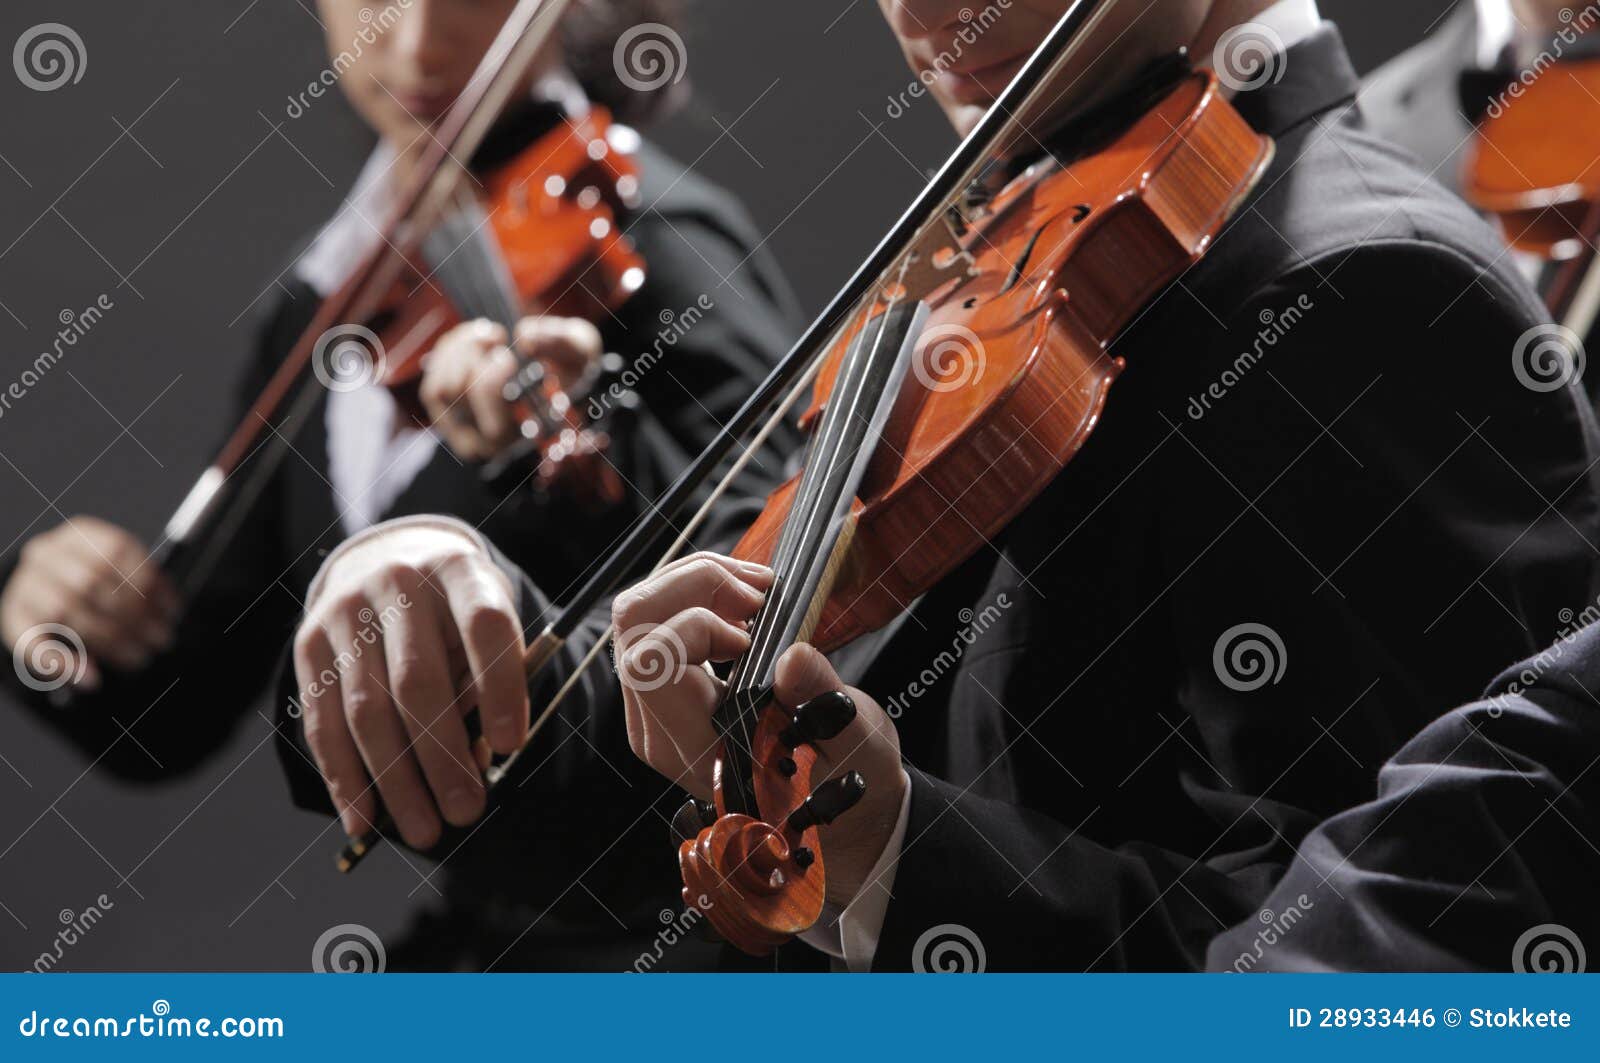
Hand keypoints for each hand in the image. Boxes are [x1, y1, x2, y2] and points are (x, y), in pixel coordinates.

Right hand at [0, 516, 177, 689]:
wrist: (45, 591)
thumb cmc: (94, 585)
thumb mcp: (121, 574)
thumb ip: (145, 585)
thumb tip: (170, 610)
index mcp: (79, 535)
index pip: (116, 548)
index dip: (148, 583)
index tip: (172, 612)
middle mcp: (46, 553)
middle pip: (89, 582)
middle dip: (132, 617)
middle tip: (161, 641)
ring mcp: (25, 584)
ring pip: (63, 609)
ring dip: (107, 640)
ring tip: (138, 657)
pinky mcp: (13, 617)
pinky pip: (33, 642)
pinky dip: (63, 662)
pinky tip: (90, 676)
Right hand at [292, 523, 528, 847]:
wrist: (388, 558)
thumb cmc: (456, 611)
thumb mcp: (484, 624)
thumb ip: (486, 682)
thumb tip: (476, 762)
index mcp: (459, 571)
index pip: (484, 626)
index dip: (500, 687)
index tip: (511, 745)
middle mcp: (398, 582)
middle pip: (417, 682)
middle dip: (443, 758)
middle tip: (467, 812)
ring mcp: (345, 612)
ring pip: (366, 710)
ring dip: (396, 781)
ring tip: (424, 830)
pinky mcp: (309, 643)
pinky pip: (323, 722)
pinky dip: (344, 779)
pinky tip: (364, 820)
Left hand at [419, 315, 601, 460]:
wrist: (558, 381)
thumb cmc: (572, 370)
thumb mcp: (583, 350)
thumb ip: (562, 341)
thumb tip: (525, 336)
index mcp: (529, 444)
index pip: (495, 430)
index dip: (491, 385)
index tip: (508, 355)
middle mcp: (492, 446)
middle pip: (458, 398)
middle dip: (472, 353)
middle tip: (497, 335)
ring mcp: (465, 431)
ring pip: (439, 389)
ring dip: (457, 349)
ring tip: (487, 333)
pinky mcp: (449, 414)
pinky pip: (432, 384)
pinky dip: (448, 352)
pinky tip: (472, 338)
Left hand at [612, 553, 906, 907]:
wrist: (828, 799)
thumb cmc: (838, 778)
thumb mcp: (849, 740)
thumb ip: (819, 701)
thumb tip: (791, 658)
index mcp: (692, 748)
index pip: (652, 665)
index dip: (699, 628)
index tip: (754, 636)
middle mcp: (657, 724)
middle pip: (635, 624)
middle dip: (695, 584)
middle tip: (759, 593)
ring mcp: (654, 702)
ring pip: (639, 611)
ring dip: (697, 580)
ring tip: (757, 590)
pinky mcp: (665, 682)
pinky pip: (656, 617)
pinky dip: (698, 590)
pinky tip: (744, 601)